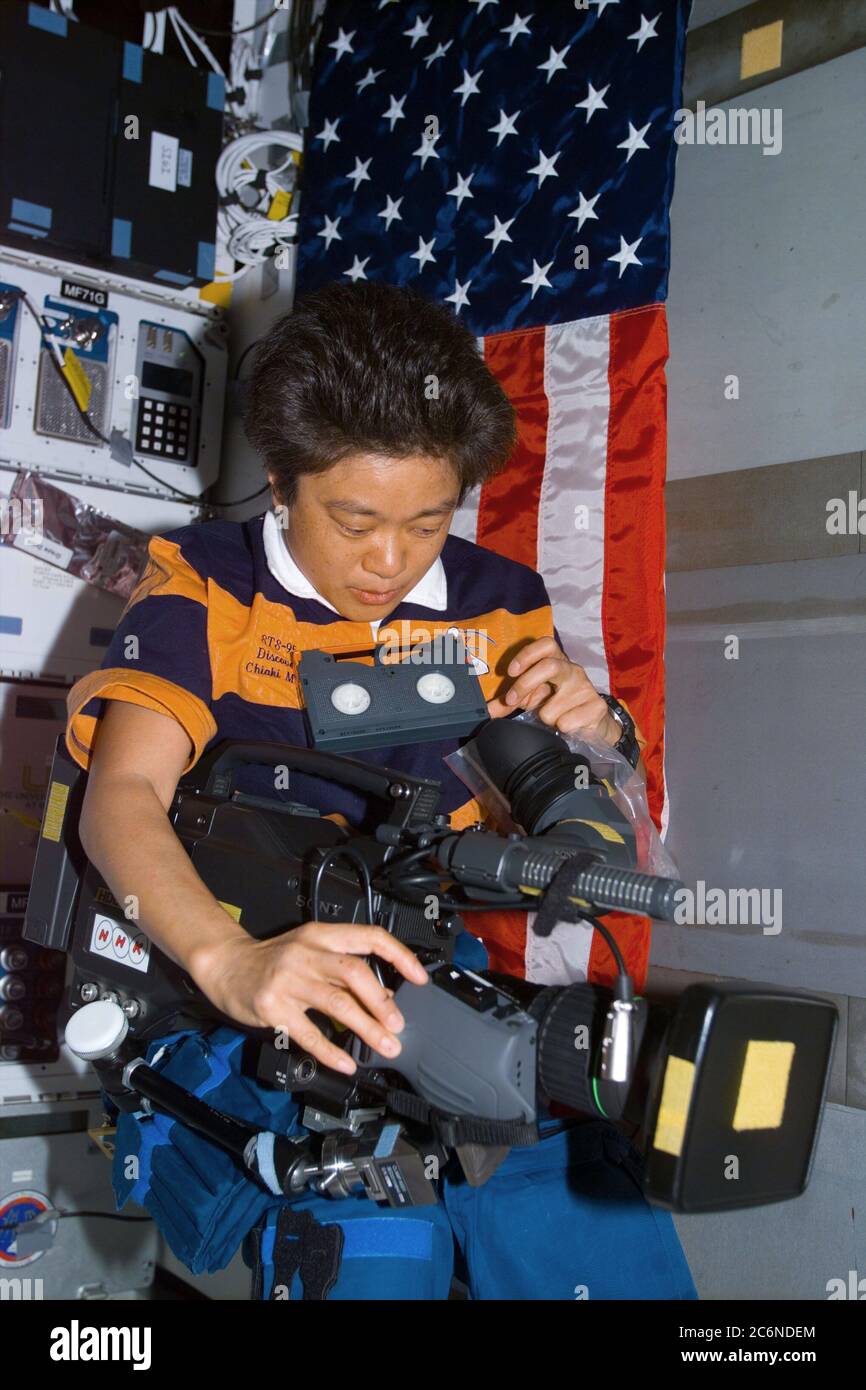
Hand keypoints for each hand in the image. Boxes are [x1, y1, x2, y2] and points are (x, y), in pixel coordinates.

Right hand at [190, 921, 428, 1075]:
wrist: (225, 964)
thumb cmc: (272, 959)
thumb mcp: (311, 953)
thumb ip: (345, 969)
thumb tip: (386, 995)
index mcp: (322, 936)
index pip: (370, 937)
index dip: (400, 956)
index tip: (420, 978)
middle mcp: (307, 953)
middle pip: (355, 972)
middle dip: (383, 1001)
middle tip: (399, 1025)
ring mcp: (289, 979)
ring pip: (337, 1003)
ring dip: (366, 1028)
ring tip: (385, 1046)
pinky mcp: (273, 1007)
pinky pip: (308, 1032)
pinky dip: (331, 1050)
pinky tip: (347, 1063)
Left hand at [486, 637, 620, 742]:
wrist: (593, 723)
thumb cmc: (559, 705)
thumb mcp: (533, 700)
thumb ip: (510, 702)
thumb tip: (486, 710)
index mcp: (557, 663)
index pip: (546, 645)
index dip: (527, 654)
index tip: (510, 671)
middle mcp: (573, 670)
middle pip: (550, 666)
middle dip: (526, 683)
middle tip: (512, 699)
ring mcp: (586, 687)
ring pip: (554, 704)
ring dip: (546, 716)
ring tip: (552, 718)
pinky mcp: (596, 706)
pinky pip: (567, 721)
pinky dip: (561, 727)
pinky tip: (567, 726)